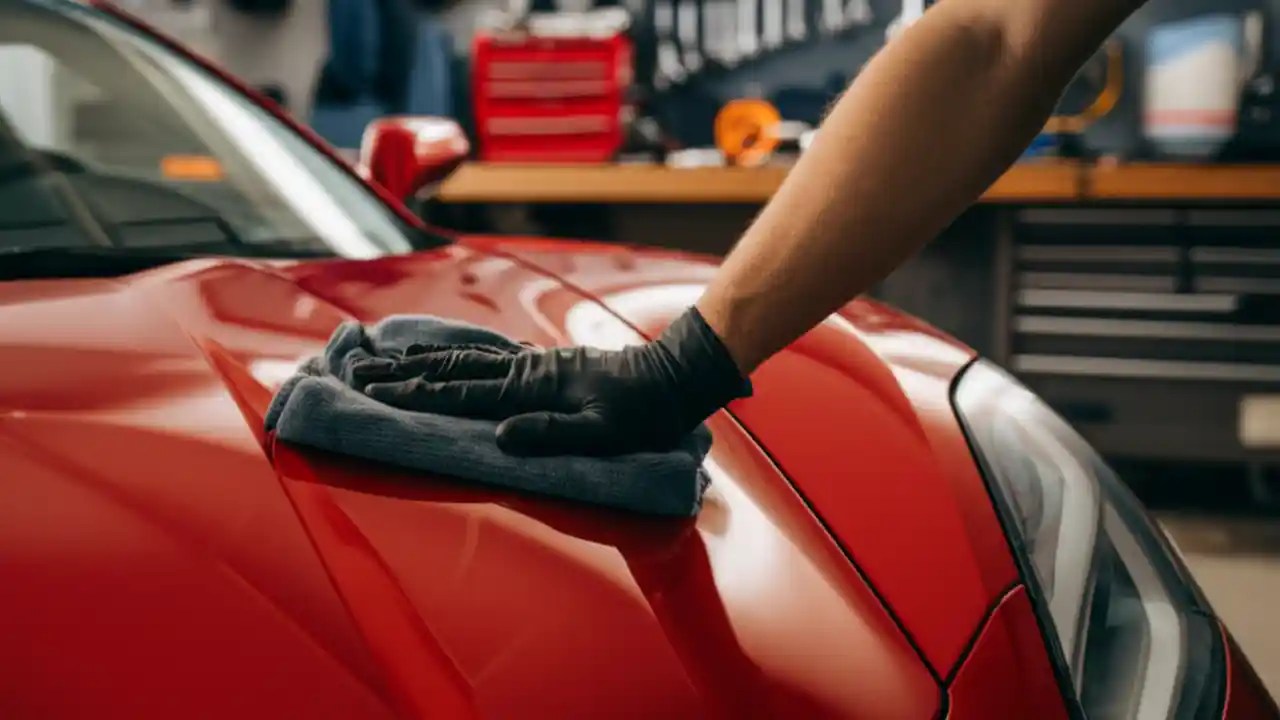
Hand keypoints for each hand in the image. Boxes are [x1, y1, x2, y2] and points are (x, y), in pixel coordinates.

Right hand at [351, 308, 751, 455]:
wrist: (671, 378)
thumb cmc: (642, 414)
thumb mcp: (603, 434)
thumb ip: (552, 435)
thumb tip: (501, 438)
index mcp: (530, 391)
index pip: (460, 393)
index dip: (415, 393)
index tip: (374, 390)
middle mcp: (524, 373)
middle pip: (452, 369)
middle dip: (404, 373)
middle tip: (360, 372)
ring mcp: (533, 366)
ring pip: (466, 358)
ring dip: (424, 360)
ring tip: (387, 358)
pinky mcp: (544, 366)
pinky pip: (489, 356)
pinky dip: (458, 354)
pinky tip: (446, 356)